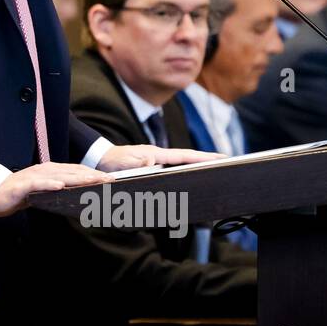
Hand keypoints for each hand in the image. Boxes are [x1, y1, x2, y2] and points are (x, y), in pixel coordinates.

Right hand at [0, 162, 110, 218]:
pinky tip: (60, 186)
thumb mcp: (45, 192)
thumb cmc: (21, 195)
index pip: (77, 171)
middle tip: (111, 179)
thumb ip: (61, 191)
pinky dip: (49, 184)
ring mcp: (34, 177)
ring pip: (59, 176)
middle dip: (92, 175)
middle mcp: (45, 170)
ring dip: (77, 178)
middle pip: (72, 172)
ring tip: (94, 181)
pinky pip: (38, 184)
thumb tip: (82, 197)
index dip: (94, 174)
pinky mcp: (22, 185)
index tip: (112, 178)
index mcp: (52, 171)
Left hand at [95, 144, 224, 172]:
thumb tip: (154, 163)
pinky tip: (189, 171)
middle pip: (187, 156)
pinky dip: (184, 167)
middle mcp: (159, 155)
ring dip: (196, 162)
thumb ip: (140, 162)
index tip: (220, 157)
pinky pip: (172, 166)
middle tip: (224, 159)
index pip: (184, 155)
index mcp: (157, 154)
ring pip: (181, 161)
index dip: (202, 157)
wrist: (102, 158)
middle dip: (206, 158)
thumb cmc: (114, 161)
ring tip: (213, 165)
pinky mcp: (152, 164)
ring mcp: (156, 159)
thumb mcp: (127, 161)